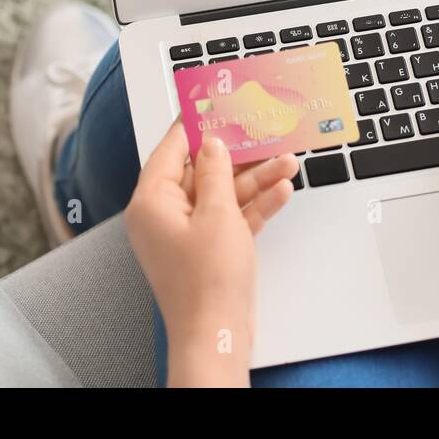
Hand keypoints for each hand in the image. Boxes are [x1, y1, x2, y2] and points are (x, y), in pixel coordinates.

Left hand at [124, 121, 297, 386]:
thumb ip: (215, 172)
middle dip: (238, 154)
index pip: (170, 150)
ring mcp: (187, 234)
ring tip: (287, 160)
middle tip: (260, 128)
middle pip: (201, 170)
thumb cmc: (206, 283)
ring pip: (222, 193)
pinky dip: (255, 205)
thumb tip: (212, 144)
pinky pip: (231, 217)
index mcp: (151, 202)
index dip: (194, 124)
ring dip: (255, 178)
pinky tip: (281, 190)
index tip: (213, 103)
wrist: (218, 335)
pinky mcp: (208, 250)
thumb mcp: (217, 213)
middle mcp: (164, 216)